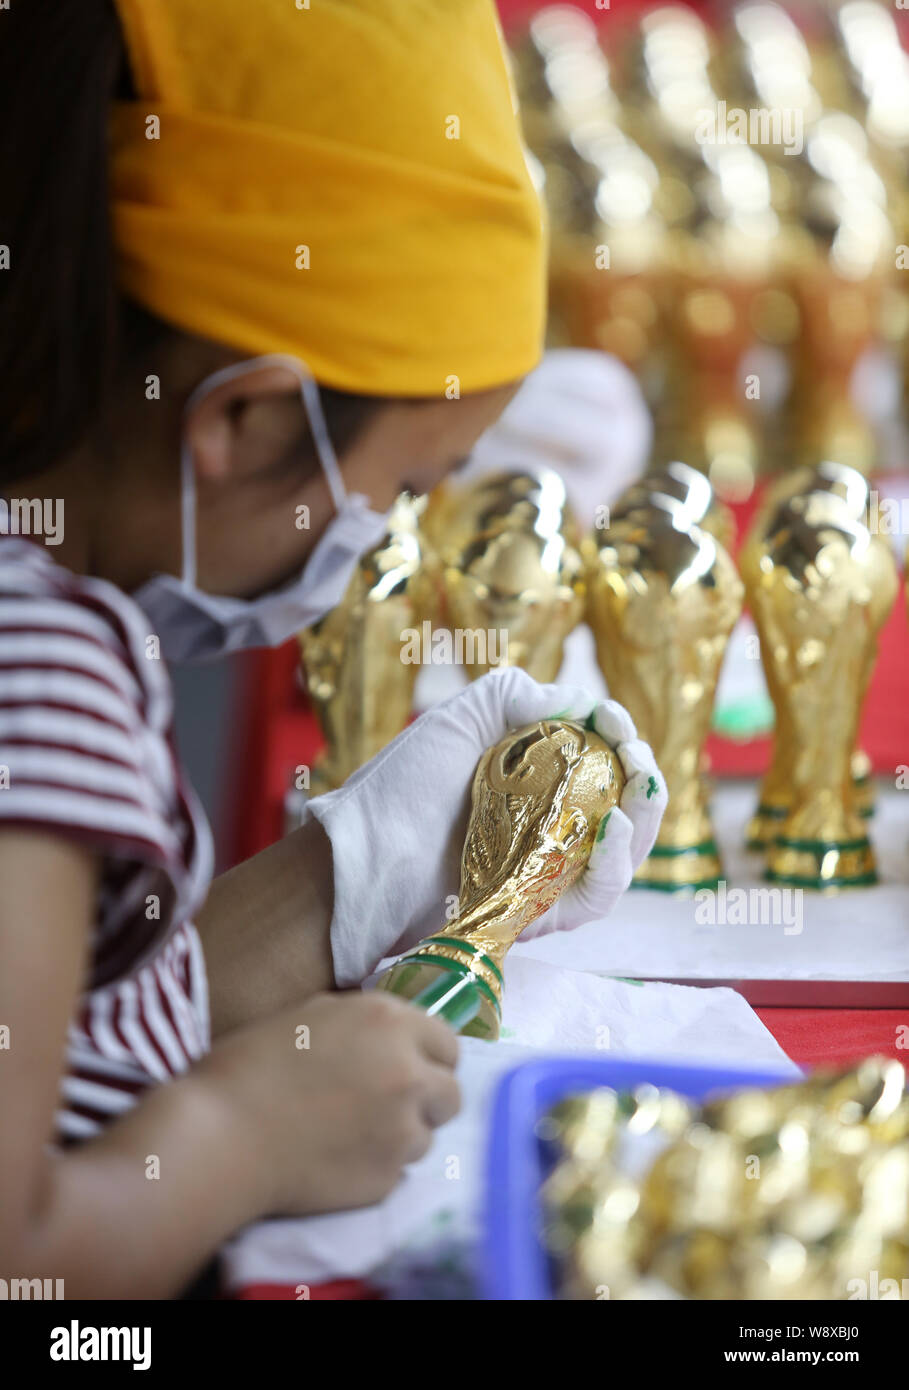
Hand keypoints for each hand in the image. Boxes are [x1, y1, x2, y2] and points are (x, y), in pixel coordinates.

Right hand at [200, 991, 459, 1216]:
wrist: (221, 1135)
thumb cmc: (252, 1064)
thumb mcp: (312, 1014)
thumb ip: (366, 1022)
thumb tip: (393, 1036)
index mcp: (390, 1022)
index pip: (447, 1042)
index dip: (427, 1056)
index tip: (406, 1066)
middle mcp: (409, 1073)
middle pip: (450, 1092)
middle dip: (426, 1098)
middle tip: (386, 1104)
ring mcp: (403, 1130)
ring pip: (427, 1135)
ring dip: (401, 1134)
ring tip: (351, 1133)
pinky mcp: (388, 1179)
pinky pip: (399, 1170)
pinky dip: (377, 1166)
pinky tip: (337, 1158)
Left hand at [307, 666, 665, 984]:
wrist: (367, 857)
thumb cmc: (401, 789)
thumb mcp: (456, 721)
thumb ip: (511, 695)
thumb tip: (573, 699)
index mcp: (529, 778)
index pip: (595, 755)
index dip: (615, 733)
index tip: (612, 716)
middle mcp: (545, 822)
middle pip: (622, 801)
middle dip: (642, 773)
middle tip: (636, 754)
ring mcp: (547, 868)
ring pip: (624, 849)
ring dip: (646, 814)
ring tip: (639, 785)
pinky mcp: (543, 910)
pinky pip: (599, 893)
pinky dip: (619, 862)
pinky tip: (617, 827)